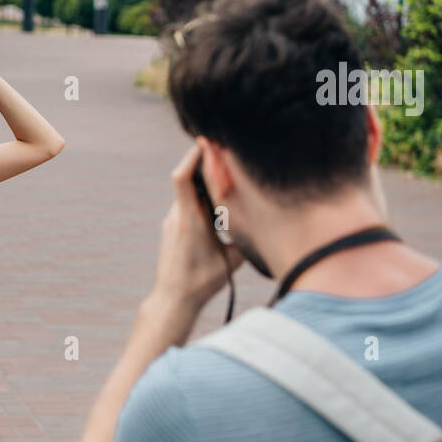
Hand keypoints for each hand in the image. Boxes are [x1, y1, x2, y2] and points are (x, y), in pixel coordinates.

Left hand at [150, 144, 244, 311]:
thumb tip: (269, 224)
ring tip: (226, 178)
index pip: (183, 178)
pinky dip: (201, 199)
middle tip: (225, 155)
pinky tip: (217, 204)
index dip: (193, 156)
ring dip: (205, 185)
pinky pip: (186, 206)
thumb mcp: (231, 261)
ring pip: (189, 194)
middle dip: (206, 167)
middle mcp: (177, 216)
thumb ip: (246, 239)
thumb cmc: (201, 282)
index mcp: (189, 220)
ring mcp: (172, 222)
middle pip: (188, 180)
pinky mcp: (172, 229)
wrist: (173, 299)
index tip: (206, 142)